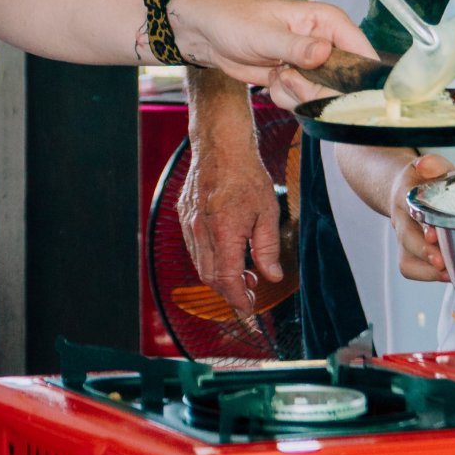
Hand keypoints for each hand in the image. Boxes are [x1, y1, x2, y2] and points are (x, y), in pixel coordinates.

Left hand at [168, 0, 371, 87]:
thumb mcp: (264, 34)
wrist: (207, 32)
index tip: (341, 93)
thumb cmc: (233, 18)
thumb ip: (296, 47)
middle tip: (288, 79)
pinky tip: (271, 81)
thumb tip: (325, 53)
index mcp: (326, 20)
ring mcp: (312, 63)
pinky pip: (304, 102)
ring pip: (324, 96)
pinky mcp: (297, 79)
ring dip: (298, 96)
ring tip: (276, 77)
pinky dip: (286, 99)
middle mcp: (325, 42)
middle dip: (317, 90)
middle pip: (345, 81)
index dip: (357, 76)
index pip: (360, 49)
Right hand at [178, 105, 280, 318]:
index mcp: (223, 231)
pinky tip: (227, 252)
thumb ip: (267, 248)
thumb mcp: (267, 211)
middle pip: (210, 277)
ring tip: (244, 273)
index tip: (250, 310)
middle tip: (251, 291)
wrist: (221, 144)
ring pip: (200, 264)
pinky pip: (195, 247)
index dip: (238, 300)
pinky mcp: (184, 215)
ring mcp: (189, 223)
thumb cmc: (247, 174)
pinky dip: (210, 258)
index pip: (227, 279)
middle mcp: (200, 230)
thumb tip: (270, 277)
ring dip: (219, 276)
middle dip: (230, 291)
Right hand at [391, 153, 452, 281]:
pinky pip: (410, 268)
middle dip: (424, 251)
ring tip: (449, 274)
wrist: (400, 189)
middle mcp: (401, 218)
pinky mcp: (408, 252)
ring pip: (406, 259)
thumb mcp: (429, 166)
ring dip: (427, 270)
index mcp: (405, 194)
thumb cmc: (423, 179)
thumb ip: (431, 164)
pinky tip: (449, 275)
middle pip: (407, 238)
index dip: (422, 223)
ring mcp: (403, 238)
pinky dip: (427, 275)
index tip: (435, 234)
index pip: (410, 208)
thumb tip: (427, 165)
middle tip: (443, 261)